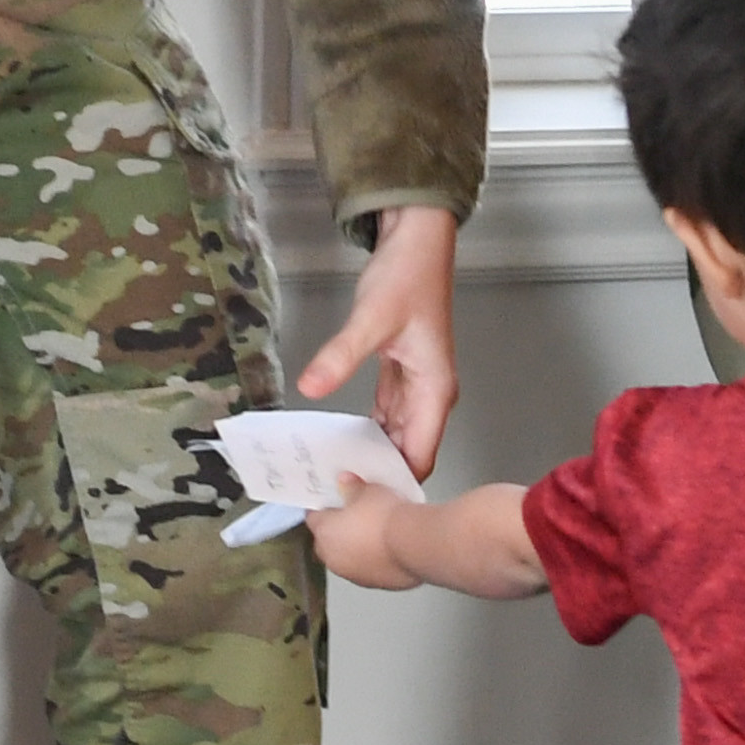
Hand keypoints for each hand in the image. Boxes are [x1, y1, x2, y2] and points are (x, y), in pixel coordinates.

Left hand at [300, 205, 461, 475]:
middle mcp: (430, 396)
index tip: (356, 503)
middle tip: (332, 497)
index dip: (393, 483)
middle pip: (408, 452)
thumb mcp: (371, 319)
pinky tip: (338, 444)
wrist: (416, 241)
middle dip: (376, 477)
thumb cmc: (405, 278)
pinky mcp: (401, 375)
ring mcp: (417, 386)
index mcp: (435, 391)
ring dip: (369, 456)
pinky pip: (385, 416)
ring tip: (329, 478)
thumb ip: (341, 356)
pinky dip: (366, 432)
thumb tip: (309, 389)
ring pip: (396, 437)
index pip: (420, 456)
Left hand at [307, 476, 422, 592]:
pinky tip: (390, 546)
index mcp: (324, 533)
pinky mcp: (375, 584)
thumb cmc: (387, 518)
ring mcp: (354, 574)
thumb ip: (351, 487)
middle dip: (340, 530)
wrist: (413, 543)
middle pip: (329, 541)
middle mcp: (333, 558)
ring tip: (377, 531)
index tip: (335, 500)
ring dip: (358, 547)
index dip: (325, 507)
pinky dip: (375, 559)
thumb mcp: (368, 490)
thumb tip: (346, 483)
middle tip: (357, 514)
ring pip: (349, 558)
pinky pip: (369, 569)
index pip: (313, 518)